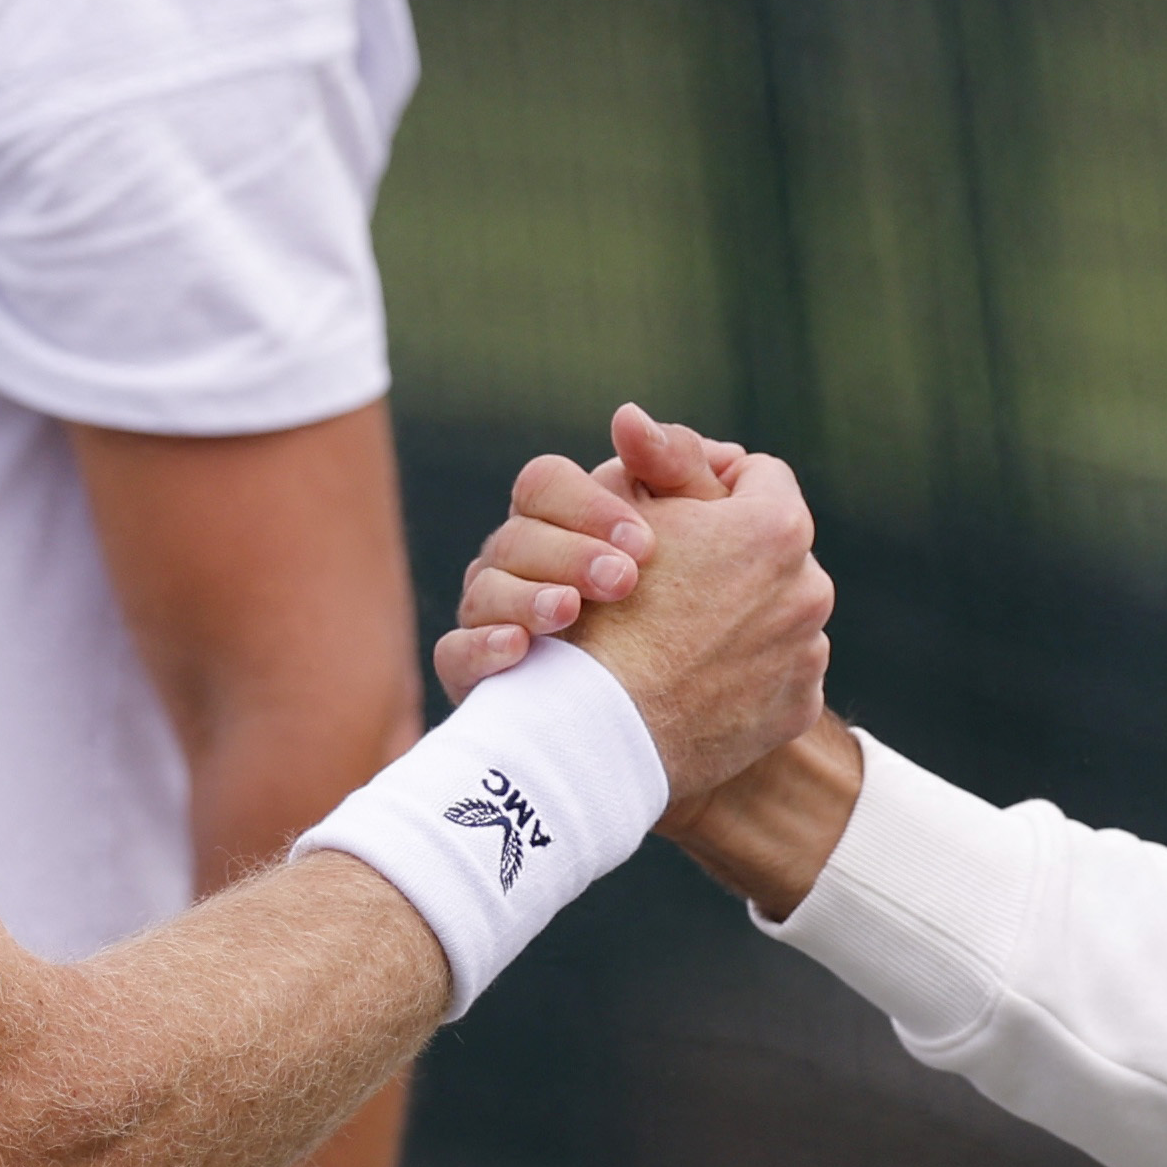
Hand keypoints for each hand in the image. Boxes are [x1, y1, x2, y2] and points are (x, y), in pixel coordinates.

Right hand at [434, 405, 745, 700]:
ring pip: (482, 590)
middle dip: (573, 552)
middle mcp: (519, 571)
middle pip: (515, 532)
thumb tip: (630, 418)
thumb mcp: (711, 541)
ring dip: (529, 596)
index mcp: (563, 530)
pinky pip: (456, 656)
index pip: (545, 485)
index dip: (592, 503)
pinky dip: (485, 650)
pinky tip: (520, 651)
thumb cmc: (701, 630)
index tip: (646, 540)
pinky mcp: (485, 691)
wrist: (676, 748)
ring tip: (569, 612)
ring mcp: (495, 626)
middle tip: (625, 579)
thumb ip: (681, 473)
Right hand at [549, 429, 830, 804]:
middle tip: (664, 574)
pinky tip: (688, 679)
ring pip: (772, 613)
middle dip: (723, 555)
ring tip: (673, 633)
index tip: (671, 506)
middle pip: (767, 549)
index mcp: (776, 527)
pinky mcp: (794, 710)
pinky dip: (737, 673)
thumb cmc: (597, 611)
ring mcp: (807, 655)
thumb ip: (649, 459)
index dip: (706, 483)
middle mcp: (810, 588)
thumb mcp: (617, 514)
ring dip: (732, 615)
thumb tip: (634, 418)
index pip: (756, 475)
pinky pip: (772, 674)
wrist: (595, 733)